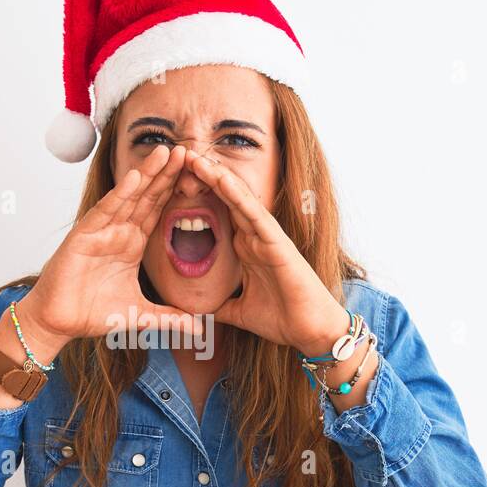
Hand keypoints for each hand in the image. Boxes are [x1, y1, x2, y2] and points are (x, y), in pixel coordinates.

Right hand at [18, 144, 204, 349]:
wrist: (58, 322)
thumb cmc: (91, 313)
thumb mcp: (141, 315)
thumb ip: (171, 318)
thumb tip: (201, 328)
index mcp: (132, 244)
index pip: (159, 211)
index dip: (176, 192)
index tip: (198, 174)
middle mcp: (119, 232)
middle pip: (148, 197)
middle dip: (166, 174)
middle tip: (188, 149)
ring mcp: (101, 231)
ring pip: (129, 197)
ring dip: (147, 174)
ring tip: (166, 152)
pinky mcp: (84, 236)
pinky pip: (106, 211)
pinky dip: (120, 194)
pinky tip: (135, 177)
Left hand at [184, 150, 348, 354]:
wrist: (310, 332)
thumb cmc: (282, 319)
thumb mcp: (238, 313)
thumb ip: (220, 308)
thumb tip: (200, 314)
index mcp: (246, 249)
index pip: (219, 214)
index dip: (200, 196)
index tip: (177, 181)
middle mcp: (255, 237)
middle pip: (226, 199)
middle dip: (205, 178)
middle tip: (181, 155)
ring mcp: (267, 237)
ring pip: (238, 199)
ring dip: (217, 177)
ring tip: (195, 158)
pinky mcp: (277, 243)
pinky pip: (254, 214)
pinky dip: (238, 196)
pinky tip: (221, 179)